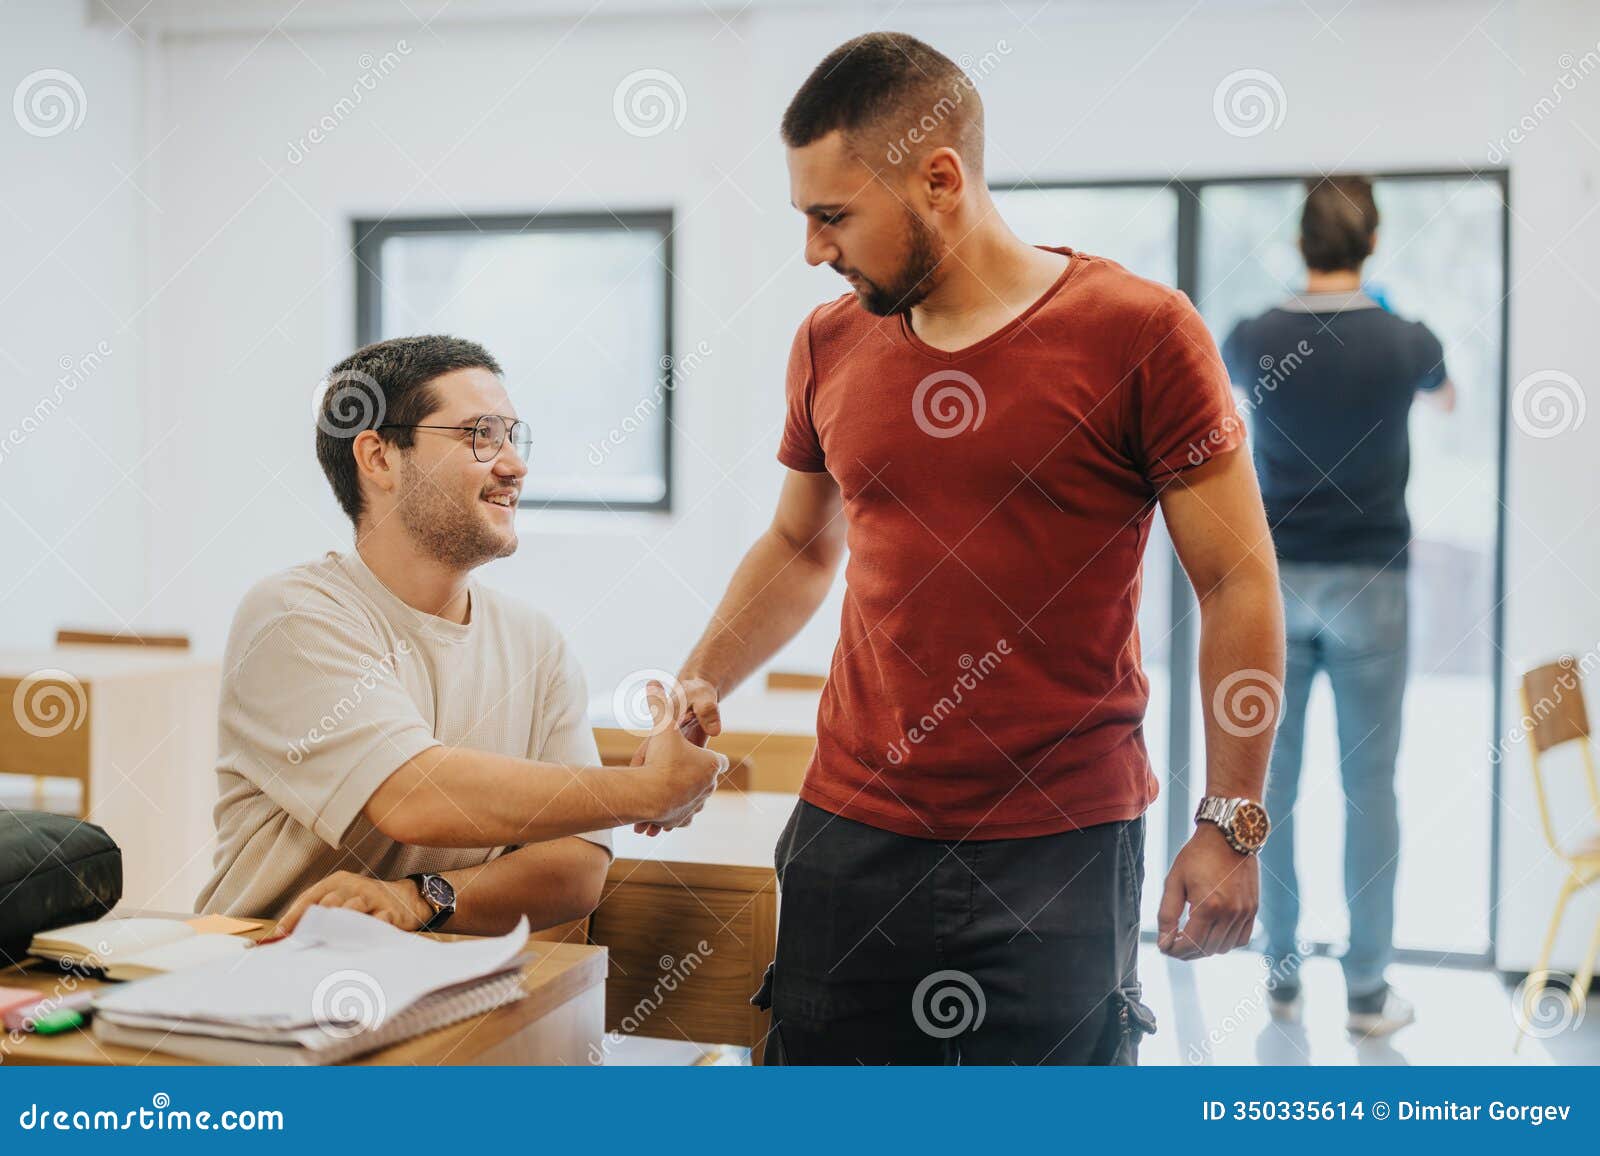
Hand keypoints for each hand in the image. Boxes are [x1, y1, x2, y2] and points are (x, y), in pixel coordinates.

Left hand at [274, 870, 432, 936]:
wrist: (407, 897)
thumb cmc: (366, 901)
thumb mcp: (344, 896)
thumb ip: (320, 910)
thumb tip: (287, 933)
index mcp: (339, 881)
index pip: (311, 896)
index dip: (294, 915)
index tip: (281, 933)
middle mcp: (355, 886)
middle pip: (330, 902)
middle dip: (314, 923)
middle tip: (302, 940)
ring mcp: (374, 898)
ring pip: (352, 911)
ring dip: (337, 929)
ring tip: (325, 943)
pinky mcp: (391, 912)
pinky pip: (377, 923)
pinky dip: (366, 933)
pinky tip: (356, 943)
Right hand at [634, 680, 726, 833]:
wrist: (649, 796)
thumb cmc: (661, 759)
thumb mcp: (663, 727)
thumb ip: (660, 704)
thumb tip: (654, 681)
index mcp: (711, 764)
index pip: (717, 759)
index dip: (706, 755)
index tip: (694, 751)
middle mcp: (709, 786)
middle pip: (705, 778)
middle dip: (693, 774)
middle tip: (676, 768)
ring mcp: (697, 805)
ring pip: (695, 798)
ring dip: (685, 793)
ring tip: (669, 788)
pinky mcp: (682, 821)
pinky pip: (683, 815)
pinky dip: (676, 811)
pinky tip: (666, 807)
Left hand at [1156, 823, 1258, 959]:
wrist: (1228, 836)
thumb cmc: (1197, 856)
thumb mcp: (1174, 881)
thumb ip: (1167, 913)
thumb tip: (1164, 941)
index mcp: (1208, 906)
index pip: (1190, 944)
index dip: (1174, 951)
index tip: (1164, 947)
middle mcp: (1230, 913)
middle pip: (1206, 949)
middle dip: (1187, 952)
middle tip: (1174, 944)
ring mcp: (1244, 913)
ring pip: (1224, 947)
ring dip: (1206, 948)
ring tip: (1191, 938)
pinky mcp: (1252, 909)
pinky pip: (1241, 939)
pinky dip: (1226, 942)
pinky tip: (1212, 932)